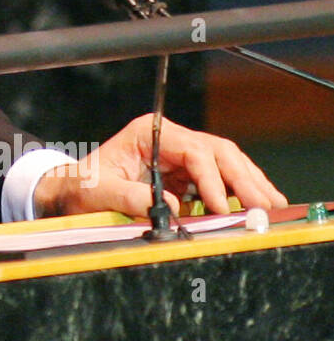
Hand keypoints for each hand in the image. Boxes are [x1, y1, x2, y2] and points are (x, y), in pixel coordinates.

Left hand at [33, 114, 286, 219]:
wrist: (70, 192)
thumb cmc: (81, 187)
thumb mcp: (98, 192)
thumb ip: (130, 197)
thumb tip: (170, 206)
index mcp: (149, 132)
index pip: (193, 150)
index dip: (211, 178)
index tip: (222, 206)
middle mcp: (168, 139)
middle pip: (217, 152)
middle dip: (243, 179)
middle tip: (264, 206)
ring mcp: (177, 155)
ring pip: (224, 164)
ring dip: (247, 184)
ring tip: (270, 206)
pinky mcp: (182, 175)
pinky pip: (216, 181)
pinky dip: (235, 194)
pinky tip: (252, 208)